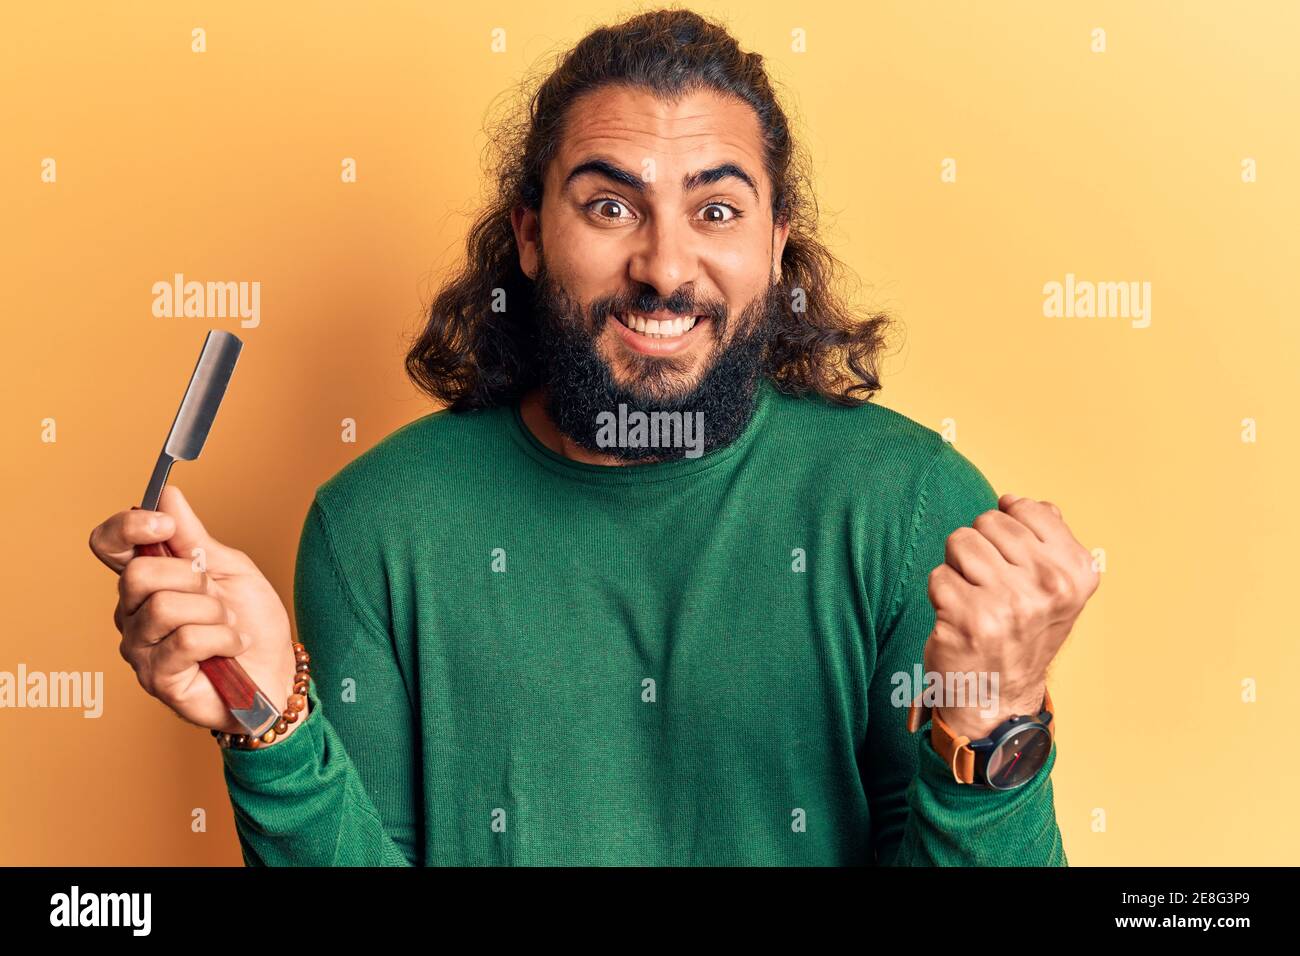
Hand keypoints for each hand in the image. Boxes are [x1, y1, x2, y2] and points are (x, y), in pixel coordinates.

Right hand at [88, 486, 299, 737]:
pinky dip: (222, 639)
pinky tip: (231, 648)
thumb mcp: (228, 568)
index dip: (128, 527)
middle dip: (193, 579)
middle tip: (218, 597)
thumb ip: (193, 536)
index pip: (108, 545)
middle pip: (138, 574)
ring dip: (214, 613)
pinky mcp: (156, 678)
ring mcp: (140, 647)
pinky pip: (186, 640)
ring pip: (165, 607)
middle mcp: (133, 612)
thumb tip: (166, 495)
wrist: (276, 672)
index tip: (166, 525)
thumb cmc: (251, 622)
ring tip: (229, 627)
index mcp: (147, 580)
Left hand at [923, 494, 1098, 739]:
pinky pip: (938, 575)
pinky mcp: (968, 619)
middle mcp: (1048, 587)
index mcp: (1077, 572)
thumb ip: (1046, 536)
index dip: (1006, 532)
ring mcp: (1009, 604)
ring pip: (959, 542)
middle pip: (987, 522)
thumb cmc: (1021, 633)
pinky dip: (940, 594)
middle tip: (990, 589)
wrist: (1000, 699)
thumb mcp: (1056, 587)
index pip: (1024, 508)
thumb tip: (1015, 500)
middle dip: (980, 549)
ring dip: (958, 569)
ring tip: (974, 600)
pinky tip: (958, 619)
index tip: (1013, 565)